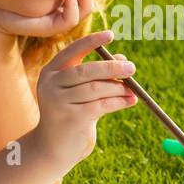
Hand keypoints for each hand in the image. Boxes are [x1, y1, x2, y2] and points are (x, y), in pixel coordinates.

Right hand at [29, 28, 136, 167]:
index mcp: (51, 73)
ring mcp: (60, 102)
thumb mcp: (80, 92)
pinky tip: (130, 101)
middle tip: (132, 68)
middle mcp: (51, 85)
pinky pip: (102, 105)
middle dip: (112, 67)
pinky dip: (119, 102)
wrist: (53, 148)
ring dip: (119, 88)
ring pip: (97, 89)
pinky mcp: (73, 119)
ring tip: (133, 91)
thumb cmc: (70, 115)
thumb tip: (123, 59)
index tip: (111, 34)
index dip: (91, 42)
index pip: (72, 51)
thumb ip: (96, 76)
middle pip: (86, 70)